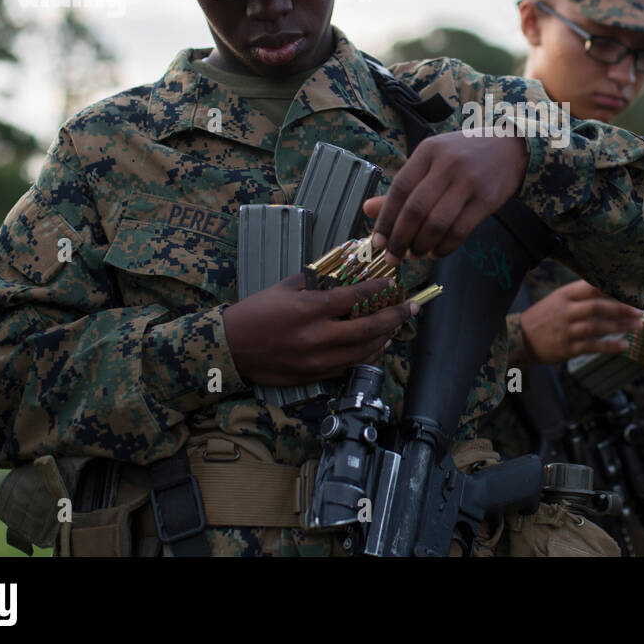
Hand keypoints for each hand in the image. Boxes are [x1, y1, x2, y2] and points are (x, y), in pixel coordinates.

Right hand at [223, 275, 416, 385]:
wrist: (232, 347)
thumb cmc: (257, 312)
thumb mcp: (285, 287)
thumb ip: (317, 280)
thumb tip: (344, 268)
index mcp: (310, 310)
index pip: (354, 297)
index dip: (378, 289)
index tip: (392, 282)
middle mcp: (318, 337)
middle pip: (369, 328)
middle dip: (395, 317)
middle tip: (411, 307)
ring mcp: (318, 360)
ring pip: (364, 351)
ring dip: (386, 337)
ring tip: (397, 324)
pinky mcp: (315, 375)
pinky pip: (351, 365)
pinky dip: (368, 353)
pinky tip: (377, 343)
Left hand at [363, 131, 529, 264]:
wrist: (510, 146)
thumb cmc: (464, 154)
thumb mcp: (432, 160)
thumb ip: (404, 185)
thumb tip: (367, 209)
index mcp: (428, 152)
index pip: (399, 189)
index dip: (385, 219)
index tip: (377, 242)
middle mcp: (447, 165)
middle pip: (415, 210)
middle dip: (400, 239)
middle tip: (393, 256)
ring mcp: (468, 182)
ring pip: (436, 223)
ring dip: (421, 245)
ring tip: (415, 254)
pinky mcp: (486, 199)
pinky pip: (460, 231)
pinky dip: (444, 247)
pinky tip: (436, 252)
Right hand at [518, 279, 642, 363]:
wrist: (520, 339)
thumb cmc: (544, 317)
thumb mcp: (557, 299)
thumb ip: (579, 295)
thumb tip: (607, 289)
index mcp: (565, 295)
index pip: (591, 287)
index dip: (612, 289)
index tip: (631, 292)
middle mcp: (566, 311)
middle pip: (597, 307)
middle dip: (622, 309)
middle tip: (640, 312)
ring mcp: (567, 330)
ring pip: (597, 326)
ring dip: (620, 327)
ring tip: (637, 328)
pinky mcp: (567, 347)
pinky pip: (592, 346)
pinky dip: (609, 346)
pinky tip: (623, 346)